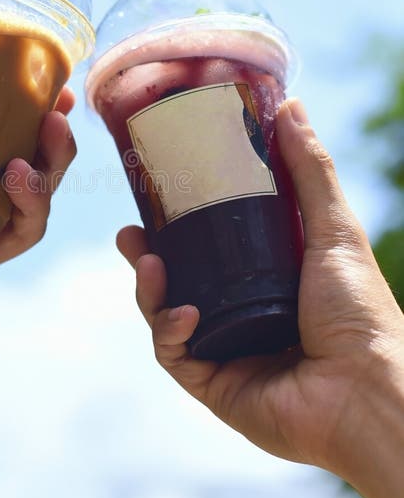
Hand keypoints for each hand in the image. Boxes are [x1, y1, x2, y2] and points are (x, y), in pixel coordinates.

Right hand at [117, 99, 403, 483]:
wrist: (367, 391)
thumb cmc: (360, 313)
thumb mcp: (332, 228)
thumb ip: (310, 170)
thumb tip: (291, 106)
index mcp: (265, 278)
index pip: (209, 247)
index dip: (177, 224)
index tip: (153, 195)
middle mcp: (241, 313)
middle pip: (178, 280)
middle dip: (147, 258)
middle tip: (130, 234)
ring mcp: (224, 350)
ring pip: (166, 315)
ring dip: (149, 289)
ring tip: (148, 262)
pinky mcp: (213, 384)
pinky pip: (175, 354)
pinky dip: (171, 331)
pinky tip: (183, 313)